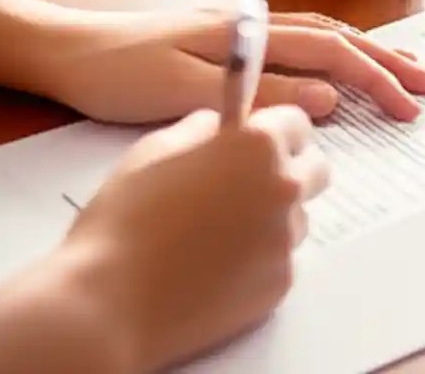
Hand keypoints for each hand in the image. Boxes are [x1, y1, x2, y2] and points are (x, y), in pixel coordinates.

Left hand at [44, 9, 424, 123]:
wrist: (61, 50)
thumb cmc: (116, 72)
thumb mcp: (186, 90)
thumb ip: (262, 93)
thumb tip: (330, 97)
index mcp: (251, 33)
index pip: (333, 53)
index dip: (377, 80)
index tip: (410, 107)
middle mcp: (255, 25)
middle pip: (339, 38)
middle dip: (388, 61)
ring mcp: (243, 31)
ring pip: (323, 37)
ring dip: (367, 54)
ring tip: (403, 69)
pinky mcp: (229, 43)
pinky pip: (299, 44)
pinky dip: (334, 53)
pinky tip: (339, 65)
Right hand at [61, 106, 328, 371]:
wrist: (110, 302)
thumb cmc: (124, 220)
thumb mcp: (154, 151)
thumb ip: (200, 130)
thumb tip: (218, 125)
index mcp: (258, 146)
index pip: (297, 123)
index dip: (274, 129)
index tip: (257, 140)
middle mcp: (284, 188)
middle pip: (313, 169)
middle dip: (287, 169)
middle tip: (245, 183)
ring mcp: (286, 239)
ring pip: (296, 217)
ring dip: (272, 217)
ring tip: (215, 232)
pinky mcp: (281, 282)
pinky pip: (279, 258)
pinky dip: (258, 258)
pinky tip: (214, 265)